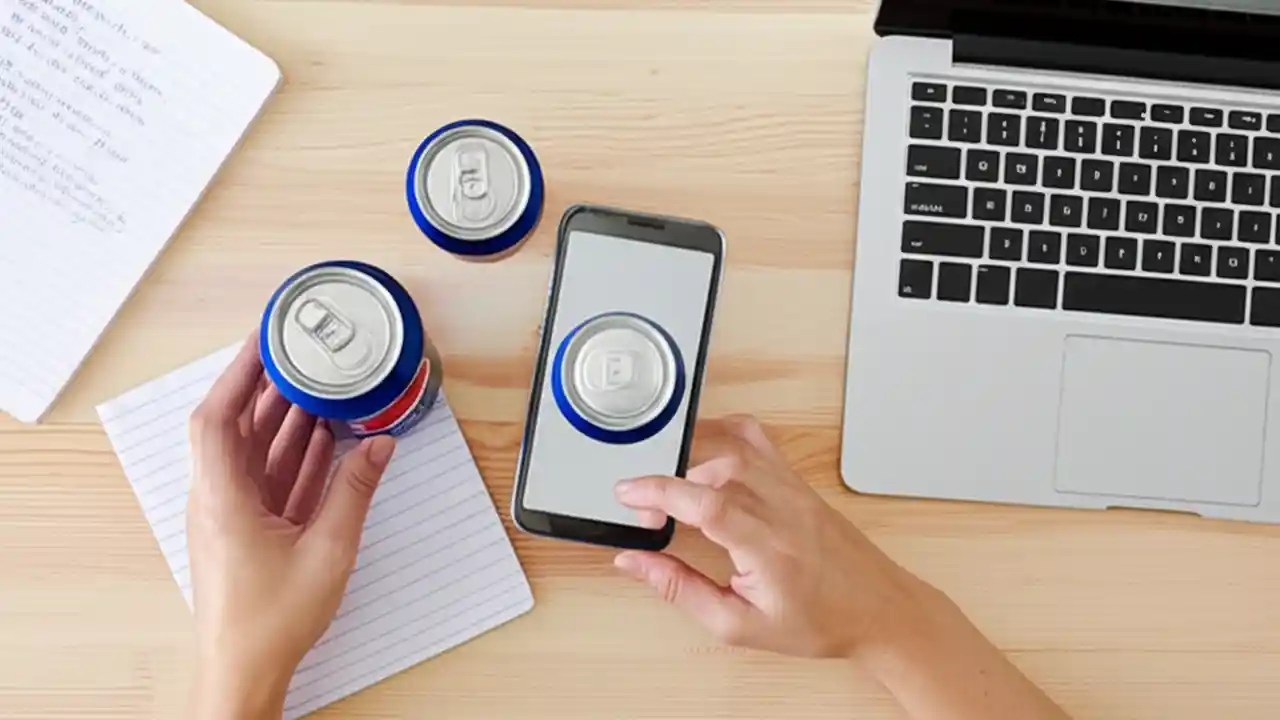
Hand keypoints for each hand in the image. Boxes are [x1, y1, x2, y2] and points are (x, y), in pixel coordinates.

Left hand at [186, 337, 395, 719]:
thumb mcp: (328, 549)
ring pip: (257, 451)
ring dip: (286, 420)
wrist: (245, 669)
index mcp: (223, 498)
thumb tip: (379, 447)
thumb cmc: (270, 621)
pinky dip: (295, 455)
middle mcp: (220, 499)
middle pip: (238, 426)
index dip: (237, 373)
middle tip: (301, 355)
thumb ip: (355, 491)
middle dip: (269, 387)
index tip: (263, 339)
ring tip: (320, 388)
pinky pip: (271, 478)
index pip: (217, 416)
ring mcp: (233, 515)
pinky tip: (323, 439)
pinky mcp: (250, 530)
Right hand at [614, 416, 1070, 719]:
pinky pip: (759, 441)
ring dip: (693, 453)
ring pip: (738, 445)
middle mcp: (784, 509)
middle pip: (719, 466)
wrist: (877, 610)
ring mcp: (795, 489)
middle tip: (645, 503)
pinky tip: (705, 450)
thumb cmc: (816, 622)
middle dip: (669, 477)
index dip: (662, 491)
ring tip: (669, 481)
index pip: (708, 504)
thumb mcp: (738, 625)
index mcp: (769, 549)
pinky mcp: (799, 480)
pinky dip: (725, 434)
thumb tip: (634, 561)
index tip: (628, 493)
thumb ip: (680, 589)